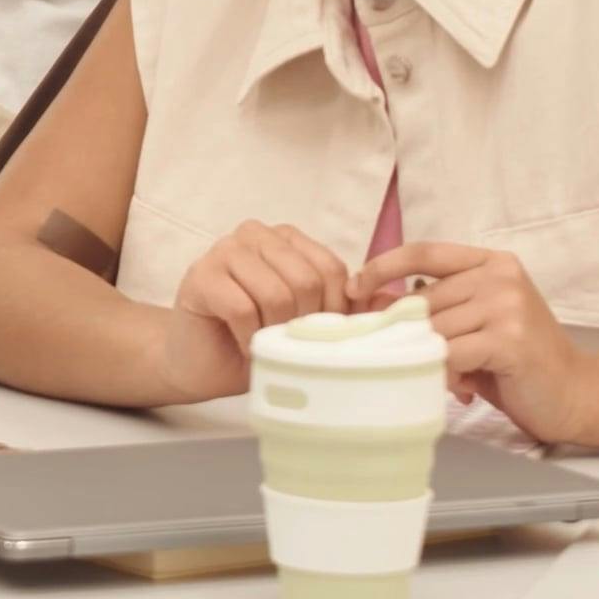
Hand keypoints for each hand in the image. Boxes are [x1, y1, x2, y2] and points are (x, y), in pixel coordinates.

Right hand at [166, 222, 358, 387]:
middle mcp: (255, 234)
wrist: (198, 363)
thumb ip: (350, 309)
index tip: (317, 336)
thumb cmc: (256, 340)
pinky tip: (244, 345)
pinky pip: (243, 308)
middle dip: (303, 323)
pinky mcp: (200, 276)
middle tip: (286, 344)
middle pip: (307, 279)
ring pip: (277, 293)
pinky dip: (249, 337)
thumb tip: (400, 301)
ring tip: (264, 344)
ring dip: (274, 332)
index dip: (333, 310)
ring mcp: (224, 251)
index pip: (331, 268)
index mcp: (285, 238)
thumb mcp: (310, 324)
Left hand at [356, 241, 598, 443]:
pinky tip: (462, 386)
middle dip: (408, 334)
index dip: (382, 267)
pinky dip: (444, 374)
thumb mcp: (474, 322)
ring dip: (431, 359)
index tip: (354, 290)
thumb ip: (436, 307)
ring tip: (454, 377)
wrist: (575, 393)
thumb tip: (372, 303)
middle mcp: (500, 276)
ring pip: (433, 329)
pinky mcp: (509, 339)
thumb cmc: (517, 361)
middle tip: (419, 361)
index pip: (423, 252)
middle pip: (423, 299)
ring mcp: (507, 305)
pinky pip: (449, 354)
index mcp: (492, 263)